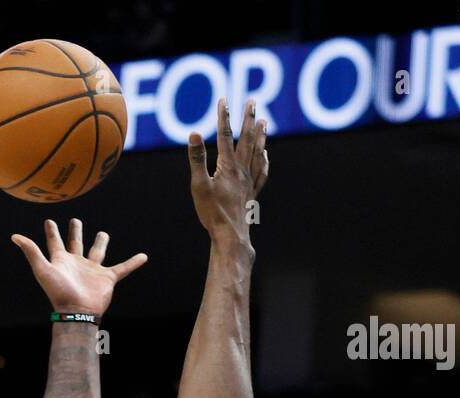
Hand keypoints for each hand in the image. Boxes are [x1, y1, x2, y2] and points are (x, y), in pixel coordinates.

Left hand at [12, 218, 146, 317]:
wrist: (77, 311)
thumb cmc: (58, 292)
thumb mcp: (43, 269)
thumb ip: (31, 252)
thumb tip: (14, 236)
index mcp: (61, 261)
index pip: (55, 242)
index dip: (52, 232)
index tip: (49, 221)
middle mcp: (76, 264)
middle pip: (76, 243)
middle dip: (76, 232)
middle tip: (75, 220)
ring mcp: (92, 270)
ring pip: (97, 252)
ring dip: (100, 242)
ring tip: (103, 233)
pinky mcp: (107, 278)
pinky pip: (123, 268)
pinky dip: (133, 263)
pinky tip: (143, 256)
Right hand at [187, 98, 268, 243]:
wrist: (230, 235)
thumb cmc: (212, 212)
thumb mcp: (199, 185)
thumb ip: (197, 159)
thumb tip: (194, 133)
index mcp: (228, 166)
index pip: (225, 136)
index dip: (224, 116)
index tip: (223, 100)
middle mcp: (242, 170)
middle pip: (247, 139)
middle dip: (248, 119)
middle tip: (252, 102)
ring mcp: (249, 181)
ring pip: (257, 153)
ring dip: (260, 135)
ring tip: (264, 121)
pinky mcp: (251, 193)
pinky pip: (261, 172)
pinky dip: (264, 160)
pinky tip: (266, 155)